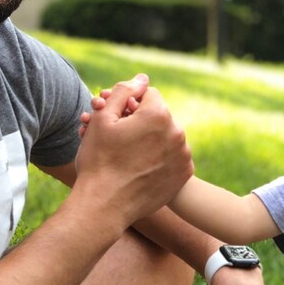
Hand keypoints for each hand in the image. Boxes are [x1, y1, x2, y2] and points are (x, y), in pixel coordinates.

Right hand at [76, 75, 192, 225]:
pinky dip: (161, 157)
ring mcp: (183, 155)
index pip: (147, 95)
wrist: (104, 206)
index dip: (129, 104)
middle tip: (118, 136)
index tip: (117, 119)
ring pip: (166, 136)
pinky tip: (141, 166)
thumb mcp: (103, 119)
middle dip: (140, 121)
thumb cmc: (99, 160)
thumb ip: (124, 91)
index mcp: (158, 114)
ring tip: (127, 152)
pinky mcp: (184, 174)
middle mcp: (177, 132)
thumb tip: (142, 79)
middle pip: (158, 116)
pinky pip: (174, 156)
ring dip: (151, 139)